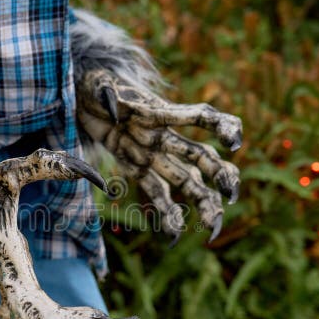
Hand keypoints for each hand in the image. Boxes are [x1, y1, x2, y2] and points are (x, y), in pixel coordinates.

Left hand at [76, 69, 241, 242]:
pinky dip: (165, 212)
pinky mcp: (134, 165)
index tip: (234, 141)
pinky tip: (174, 234)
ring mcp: (150, 152)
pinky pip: (154, 190)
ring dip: (202, 201)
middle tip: (230, 197)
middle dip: (219, 176)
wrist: (83, 90)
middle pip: (199, 157)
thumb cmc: (95, 84)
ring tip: (212, 227)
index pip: (198, 116)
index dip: (220, 125)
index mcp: (157, 112)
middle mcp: (161, 135)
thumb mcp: (99, 86)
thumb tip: (114, 108)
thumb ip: (108, 97)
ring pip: (184, 178)